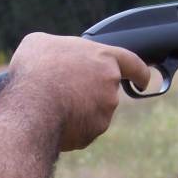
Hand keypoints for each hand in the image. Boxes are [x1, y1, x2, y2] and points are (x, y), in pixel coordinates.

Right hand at [8, 33, 149, 150]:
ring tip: (48, 103)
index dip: (139, 72)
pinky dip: (69, 126)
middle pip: (103, 90)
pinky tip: (51, 119)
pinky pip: (82, 129)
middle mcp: (110, 86)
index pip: (132, 63)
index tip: (143, 80)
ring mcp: (104, 111)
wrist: (33, 106)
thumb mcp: (40, 44)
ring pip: (91, 111)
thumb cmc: (36, 70)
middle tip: (61, 90)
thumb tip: (53, 56)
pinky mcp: (93, 132)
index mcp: (103, 58)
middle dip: (87, 92)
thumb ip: (57, 48)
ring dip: (75, 108)